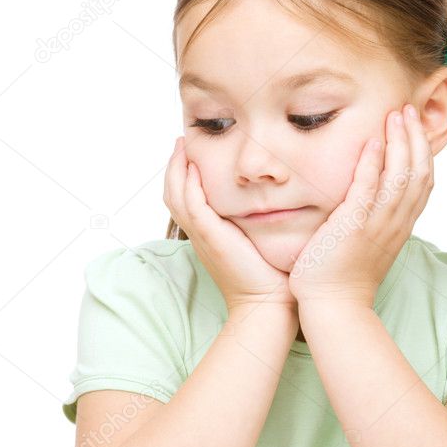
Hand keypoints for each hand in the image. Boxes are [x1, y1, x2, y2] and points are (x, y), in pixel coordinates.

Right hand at [164, 137, 296, 313]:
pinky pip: (191, 203)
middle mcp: (200, 235)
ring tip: (183, 145)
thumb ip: (257, 222)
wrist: (269, 304)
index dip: (183, 176)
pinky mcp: (210, 236)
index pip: (186, 199)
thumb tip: (274, 202)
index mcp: (208, 235)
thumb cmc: (272, 276)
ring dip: (176, 168)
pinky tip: (193, 164)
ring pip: (176, 195)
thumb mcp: (258, 242)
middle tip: (182, 142)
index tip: (191, 153)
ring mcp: (202, 236)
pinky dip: (187, 182)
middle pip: (173, 194)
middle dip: (174, 166)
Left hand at [289, 104, 432, 308]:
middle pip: (418, 172)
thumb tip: (366, 202)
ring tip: (396, 114)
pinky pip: (368, 188)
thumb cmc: (342, 279)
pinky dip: (373, 162)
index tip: (414, 127)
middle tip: (408, 110)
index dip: (422, 152)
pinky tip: (373, 140)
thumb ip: (371, 220)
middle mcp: (395, 224)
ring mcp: (377, 225)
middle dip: (415, 138)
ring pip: (400, 175)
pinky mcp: (353, 226)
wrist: (334, 307)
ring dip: (400, 141)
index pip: (422, 183)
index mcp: (399, 227)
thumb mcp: (367, 245)